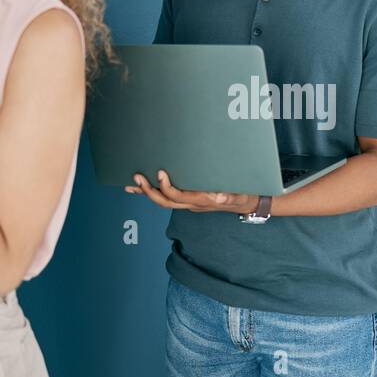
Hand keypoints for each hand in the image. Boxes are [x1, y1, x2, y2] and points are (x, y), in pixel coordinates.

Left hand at [126, 169, 259, 213]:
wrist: (245, 203)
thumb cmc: (242, 196)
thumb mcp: (239, 195)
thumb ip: (230, 196)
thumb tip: (221, 196)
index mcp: (200, 200)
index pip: (177, 196)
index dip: (166, 187)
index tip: (160, 172)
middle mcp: (191, 204)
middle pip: (164, 202)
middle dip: (149, 191)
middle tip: (137, 177)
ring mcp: (188, 203)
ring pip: (163, 201)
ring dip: (146, 193)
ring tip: (131, 185)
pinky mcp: (188, 199)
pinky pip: (168, 198)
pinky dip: (154, 192)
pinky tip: (142, 187)